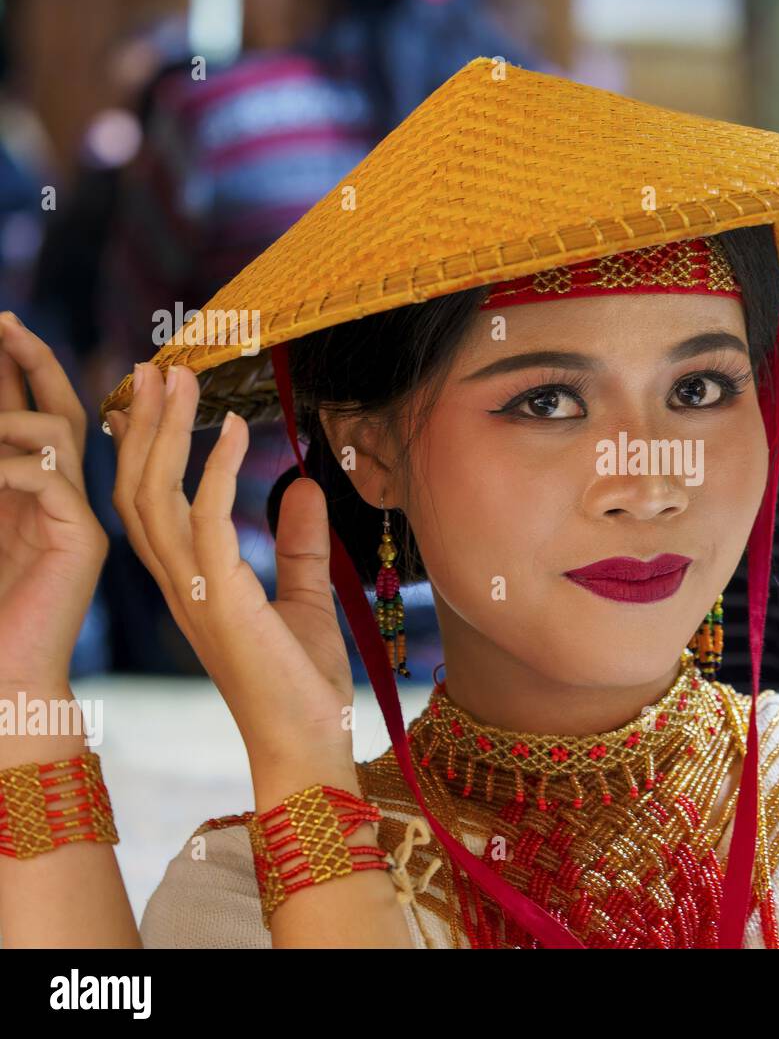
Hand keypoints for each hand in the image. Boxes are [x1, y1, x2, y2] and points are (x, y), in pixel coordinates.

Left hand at [0, 312, 107, 701]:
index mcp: (29, 498)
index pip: (29, 417)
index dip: (12, 370)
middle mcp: (60, 502)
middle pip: (60, 410)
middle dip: (29, 359)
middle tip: (3, 318)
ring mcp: (77, 520)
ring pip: (60, 433)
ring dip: (7, 415)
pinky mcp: (82, 542)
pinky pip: (48, 477)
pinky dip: (5, 465)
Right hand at [106, 361, 352, 770]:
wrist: (307, 742)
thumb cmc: (301, 682)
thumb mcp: (303, 597)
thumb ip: (298, 544)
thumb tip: (302, 486)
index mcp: (189, 583)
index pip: (148, 503)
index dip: (144, 449)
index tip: (153, 398)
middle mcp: (178, 583)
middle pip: (139, 488)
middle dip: (145, 424)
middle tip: (157, 366)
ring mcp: (193, 592)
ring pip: (157, 495)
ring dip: (169, 432)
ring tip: (181, 377)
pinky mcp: (223, 599)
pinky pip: (207, 520)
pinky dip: (217, 469)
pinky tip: (235, 429)